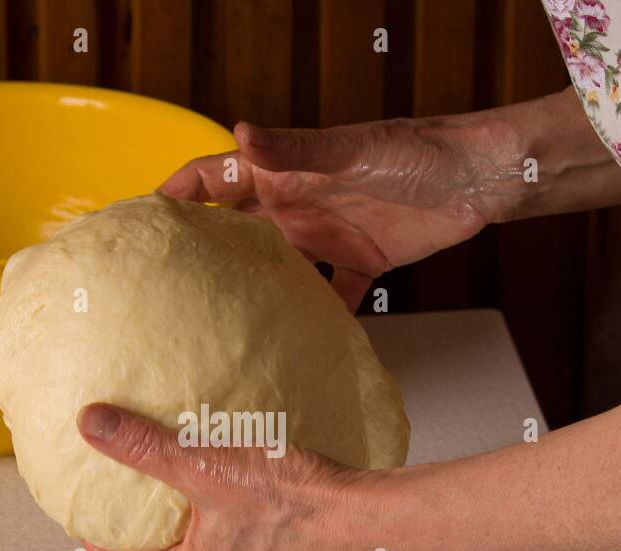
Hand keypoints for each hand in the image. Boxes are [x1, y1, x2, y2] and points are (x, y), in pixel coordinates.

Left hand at [76, 403, 374, 550]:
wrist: (371, 521)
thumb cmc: (295, 503)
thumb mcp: (207, 464)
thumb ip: (146, 447)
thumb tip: (94, 425)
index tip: (96, 529)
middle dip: (163, 541)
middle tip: (154, 506)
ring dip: (212, 540)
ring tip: (213, 499)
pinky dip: (255, 539)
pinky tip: (267, 506)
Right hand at [158, 116, 512, 309]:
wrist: (481, 177)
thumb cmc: (419, 152)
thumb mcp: (351, 151)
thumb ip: (295, 149)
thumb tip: (239, 132)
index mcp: (285, 173)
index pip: (215, 179)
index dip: (176, 195)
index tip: (139, 222)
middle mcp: (298, 204)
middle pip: (235, 230)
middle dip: (201, 253)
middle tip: (162, 288)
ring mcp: (327, 235)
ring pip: (275, 268)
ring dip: (250, 292)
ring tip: (216, 327)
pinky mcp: (361, 262)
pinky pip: (328, 296)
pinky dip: (313, 319)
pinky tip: (294, 347)